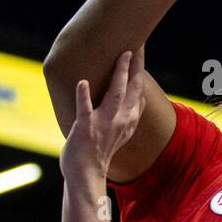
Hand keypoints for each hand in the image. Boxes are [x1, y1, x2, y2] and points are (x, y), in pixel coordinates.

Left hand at [59, 49, 146, 180]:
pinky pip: (85, 110)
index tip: (140, 52)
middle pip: (131, 89)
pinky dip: (83, 96)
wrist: (86, 174)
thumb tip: (138, 94)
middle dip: (134, 68)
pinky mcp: (85, 128)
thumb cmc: (100, 151)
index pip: (137, 91)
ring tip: (122, 57)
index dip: (139, 71)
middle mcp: (120, 120)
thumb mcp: (121, 130)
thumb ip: (130, 112)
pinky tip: (82, 82)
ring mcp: (103, 123)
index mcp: (128, 119)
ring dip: (119, 75)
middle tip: (134, 47)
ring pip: (115, 95)